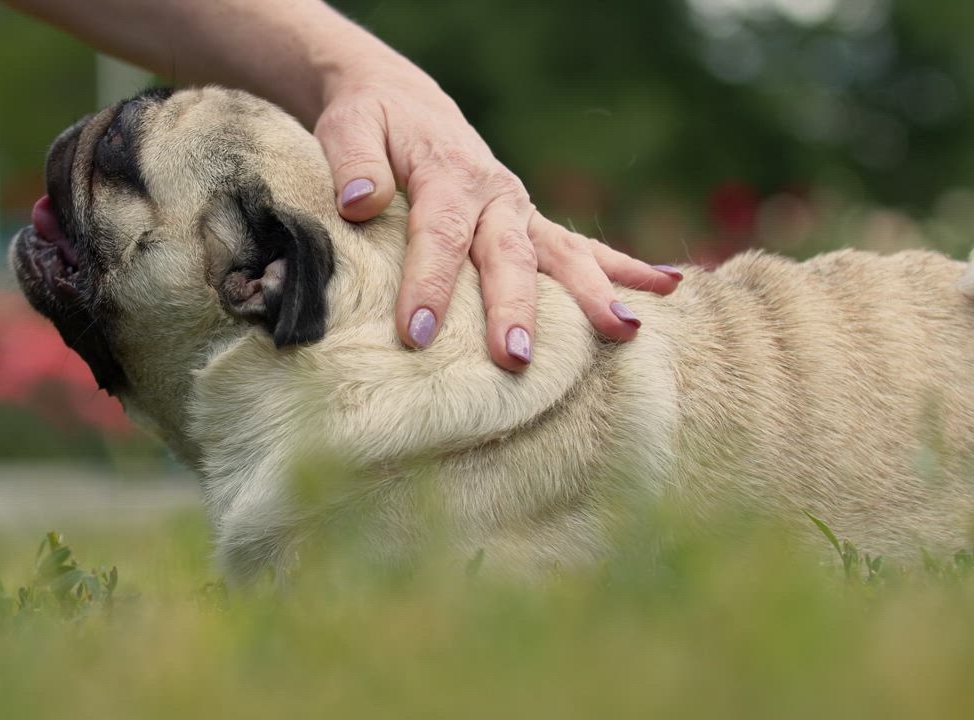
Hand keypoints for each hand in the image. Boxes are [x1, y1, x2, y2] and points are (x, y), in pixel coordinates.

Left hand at [313, 67, 682, 369]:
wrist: (403, 103)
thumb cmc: (371, 123)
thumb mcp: (349, 127)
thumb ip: (354, 162)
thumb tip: (361, 202)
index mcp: (446, 174)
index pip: (439, 234)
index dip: (430, 283)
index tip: (417, 332)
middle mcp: (492, 193)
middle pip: (508, 255)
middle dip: (515, 308)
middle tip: (515, 358)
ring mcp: (517, 210)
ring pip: (559, 253)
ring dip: (589, 294)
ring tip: (623, 331)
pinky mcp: (528, 223)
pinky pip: (579, 247)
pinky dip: (622, 266)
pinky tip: (667, 287)